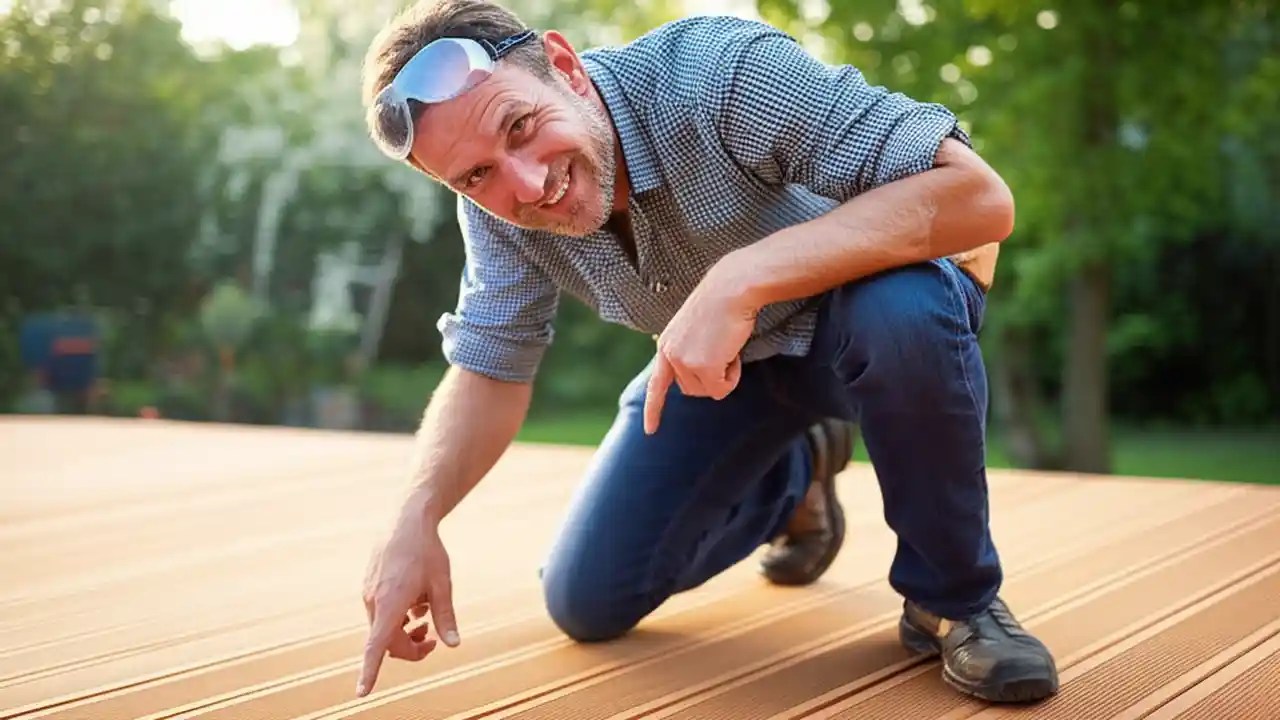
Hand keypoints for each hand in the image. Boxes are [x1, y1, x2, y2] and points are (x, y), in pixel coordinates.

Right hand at [357, 501, 457, 696]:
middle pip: (389, 641)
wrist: (407, 519)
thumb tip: (453, 645)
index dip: (369, 671)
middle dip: (411, 647)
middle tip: (434, 641)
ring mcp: (368, 593)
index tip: (361, 693)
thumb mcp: (442, 584)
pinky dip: (398, 614)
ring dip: (405, 629)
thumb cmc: (427, 551)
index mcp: (391, 603)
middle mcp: (374, 601)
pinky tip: (415, 600)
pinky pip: (382, 611)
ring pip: (385, 626)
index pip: (377, 646)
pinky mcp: (368, 586)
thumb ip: (446, 616)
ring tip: (425, 614)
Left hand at [644, 264, 756, 433]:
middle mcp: (669, 356)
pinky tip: (733, 352)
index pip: (656, 384)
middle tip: (724, 352)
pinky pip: (721, 389)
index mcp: (666, 345)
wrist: (731, 289)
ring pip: (708, 391)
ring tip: (727, 348)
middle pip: (692, 390)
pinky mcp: (703, 367)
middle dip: (711, 378)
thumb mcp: (696, 329)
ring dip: (723, 376)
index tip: (650, 431)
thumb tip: (701, 381)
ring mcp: (684, 363)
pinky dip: (733, 377)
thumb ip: (690, 351)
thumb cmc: (721, 304)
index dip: (654, 408)